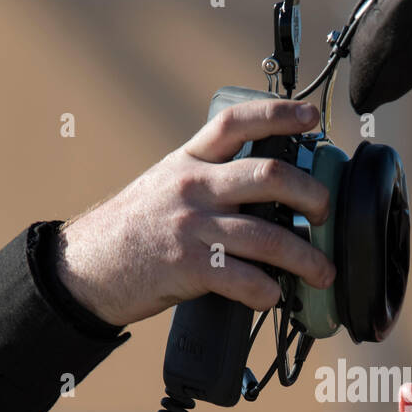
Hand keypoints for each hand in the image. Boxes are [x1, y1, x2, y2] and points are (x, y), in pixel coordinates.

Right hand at [55, 99, 335, 326]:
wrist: (87, 268)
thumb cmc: (135, 230)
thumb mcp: (167, 185)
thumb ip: (211, 179)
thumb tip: (269, 191)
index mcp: (190, 160)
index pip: (237, 123)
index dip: (279, 114)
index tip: (312, 117)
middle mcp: (193, 186)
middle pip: (269, 176)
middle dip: (311, 194)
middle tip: (324, 213)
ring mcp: (192, 227)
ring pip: (268, 236)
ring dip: (306, 258)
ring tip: (322, 272)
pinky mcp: (189, 267)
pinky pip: (244, 278)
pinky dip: (267, 291)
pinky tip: (273, 297)